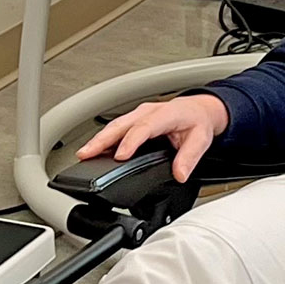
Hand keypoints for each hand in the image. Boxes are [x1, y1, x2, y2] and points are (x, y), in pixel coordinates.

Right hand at [76, 93, 229, 182]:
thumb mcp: (201, 139)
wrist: (199, 108)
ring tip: (83, 154)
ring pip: (114, 125)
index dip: (130, 142)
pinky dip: (103, 139)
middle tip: (86, 153)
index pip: (144, 127)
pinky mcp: (133, 119)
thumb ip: (190, 157)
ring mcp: (139, 114)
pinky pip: (116, 128)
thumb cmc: (197, 121)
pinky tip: (93, 151)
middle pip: (121, 124)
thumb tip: (180, 174)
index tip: (119, 156)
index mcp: (166, 113)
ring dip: (98, 139)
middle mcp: (148, 111)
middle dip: (102, 139)